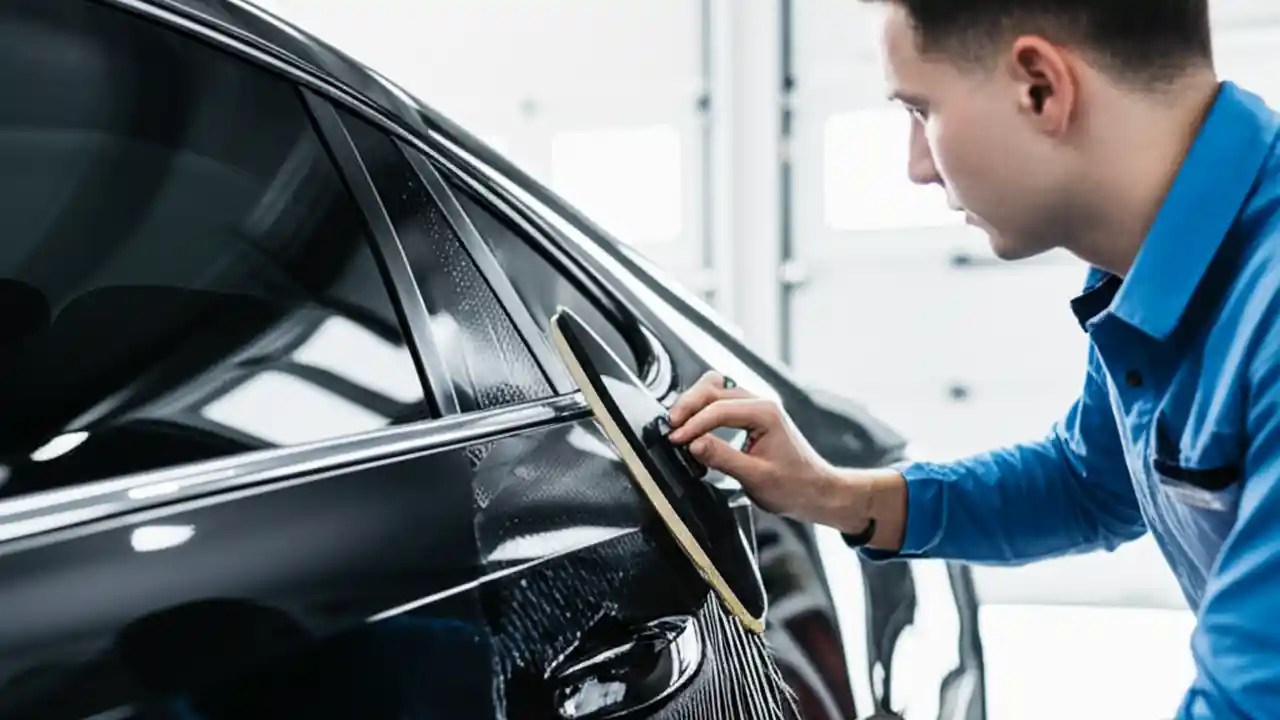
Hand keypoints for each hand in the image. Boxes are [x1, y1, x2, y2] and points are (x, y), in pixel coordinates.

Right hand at [666, 371, 865, 531]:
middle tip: (672, 426)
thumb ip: (723, 458)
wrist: (816, 491)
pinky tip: (694, 425)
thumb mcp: (755, 477)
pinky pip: (721, 402)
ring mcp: (756, 407)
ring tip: (679, 424)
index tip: (676, 440)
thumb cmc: (793, 486)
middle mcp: (761, 403)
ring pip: (716, 389)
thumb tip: (693, 444)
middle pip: (714, 387)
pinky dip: (703, 409)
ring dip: (694, 403)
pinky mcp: (751, 416)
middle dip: (689, 404)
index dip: (693, 424)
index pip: (719, 409)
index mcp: (765, 413)